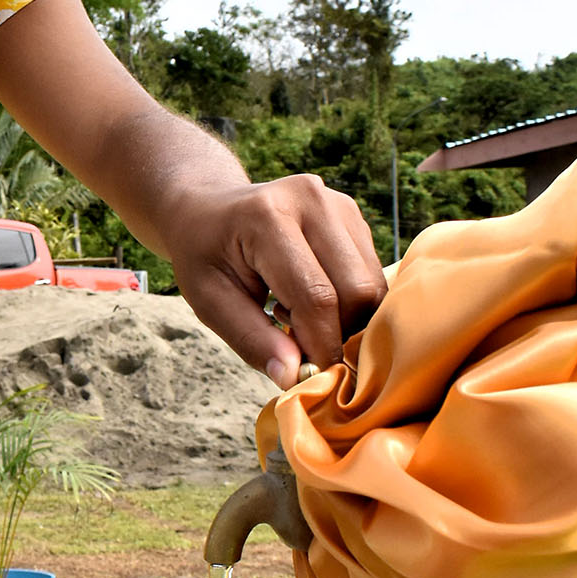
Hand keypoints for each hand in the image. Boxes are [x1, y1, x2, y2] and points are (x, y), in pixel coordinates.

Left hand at [166, 173, 385, 384]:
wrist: (208, 209)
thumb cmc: (204, 257)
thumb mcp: (208, 302)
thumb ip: (252, 339)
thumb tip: (295, 377)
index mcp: (267, 217)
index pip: (315, 296)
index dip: (320, 345)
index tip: (313, 377)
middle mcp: (311, 200)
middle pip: (357, 290)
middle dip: (337, 332)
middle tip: (294, 338)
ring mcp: (338, 203)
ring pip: (372, 285)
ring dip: (345, 317)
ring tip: (295, 311)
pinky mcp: (352, 216)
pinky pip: (372, 274)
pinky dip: (349, 301)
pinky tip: (310, 295)